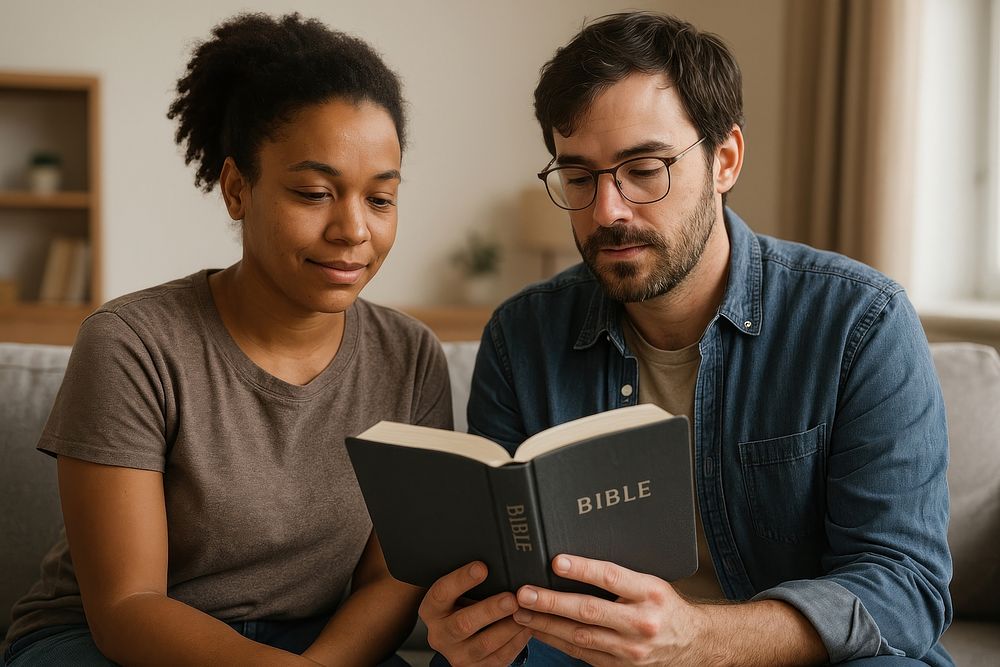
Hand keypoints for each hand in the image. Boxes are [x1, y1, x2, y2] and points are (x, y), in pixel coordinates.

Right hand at [419, 561, 531, 665]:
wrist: (459, 637)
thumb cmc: (462, 603)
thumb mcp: (457, 592)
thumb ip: (470, 578)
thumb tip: (495, 555)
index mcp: (431, 610)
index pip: (441, 593)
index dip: (461, 580)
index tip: (482, 567)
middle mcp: (439, 635)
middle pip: (463, 624)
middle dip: (490, 610)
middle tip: (511, 597)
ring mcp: (457, 655)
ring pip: (484, 644)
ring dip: (508, 628)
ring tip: (526, 612)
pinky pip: (498, 658)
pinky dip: (516, 643)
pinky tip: (528, 627)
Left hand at [512, 554, 707, 664]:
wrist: (694, 644)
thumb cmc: (665, 607)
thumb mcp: (652, 583)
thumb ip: (620, 576)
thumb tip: (574, 561)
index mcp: (650, 593)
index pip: (612, 577)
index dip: (582, 569)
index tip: (556, 561)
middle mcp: (641, 622)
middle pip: (589, 610)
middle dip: (552, 601)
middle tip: (524, 592)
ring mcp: (630, 649)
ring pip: (580, 636)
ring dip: (546, 624)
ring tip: (522, 612)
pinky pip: (582, 654)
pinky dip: (558, 642)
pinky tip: (540, 630)